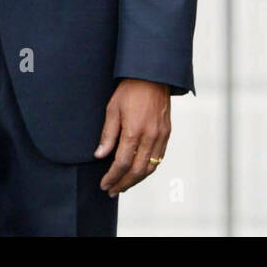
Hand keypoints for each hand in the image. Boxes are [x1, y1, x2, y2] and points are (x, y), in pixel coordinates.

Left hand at [95, 79, 170, 195]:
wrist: (153, 76)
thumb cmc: (130, 90)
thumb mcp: (112, 109)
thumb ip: (108, 135)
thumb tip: (100, 155)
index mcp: (134, 131)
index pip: (122, 163)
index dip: (112, 177)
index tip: (104, 184)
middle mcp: (150, 136)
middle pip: (137, 170)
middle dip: (123, 183)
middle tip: (112, 191)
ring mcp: (161, 135)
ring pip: (150, 167)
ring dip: (136, 180)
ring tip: (124, 185)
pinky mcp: (167, 132)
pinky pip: (159, 157)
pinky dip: (148, 169)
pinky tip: (139, 172)